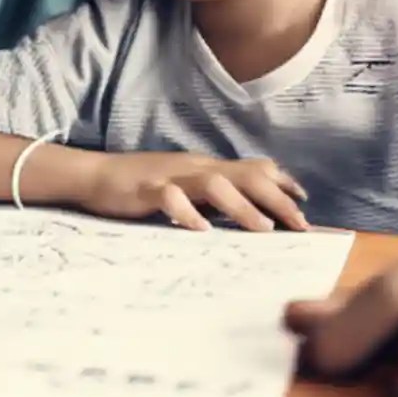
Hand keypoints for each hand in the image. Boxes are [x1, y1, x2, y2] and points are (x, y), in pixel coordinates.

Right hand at [83, 152, 309, 231]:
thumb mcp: (182, 185)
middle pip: (244, 174)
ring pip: (215, 184)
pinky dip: (188, 213)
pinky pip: (170, 197)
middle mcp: (193, 167)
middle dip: (277, 198)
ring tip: (263, 229)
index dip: (281, 182)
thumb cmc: (138, 186)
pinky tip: (200, 230)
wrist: (92, 175)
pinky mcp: (145, 189)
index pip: (251, 167)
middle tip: (302, 224)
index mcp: (203, 167)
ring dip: (243, 207)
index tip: (305, 202)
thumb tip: (244, 212)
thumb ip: (210, 195)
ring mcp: (170, 175)